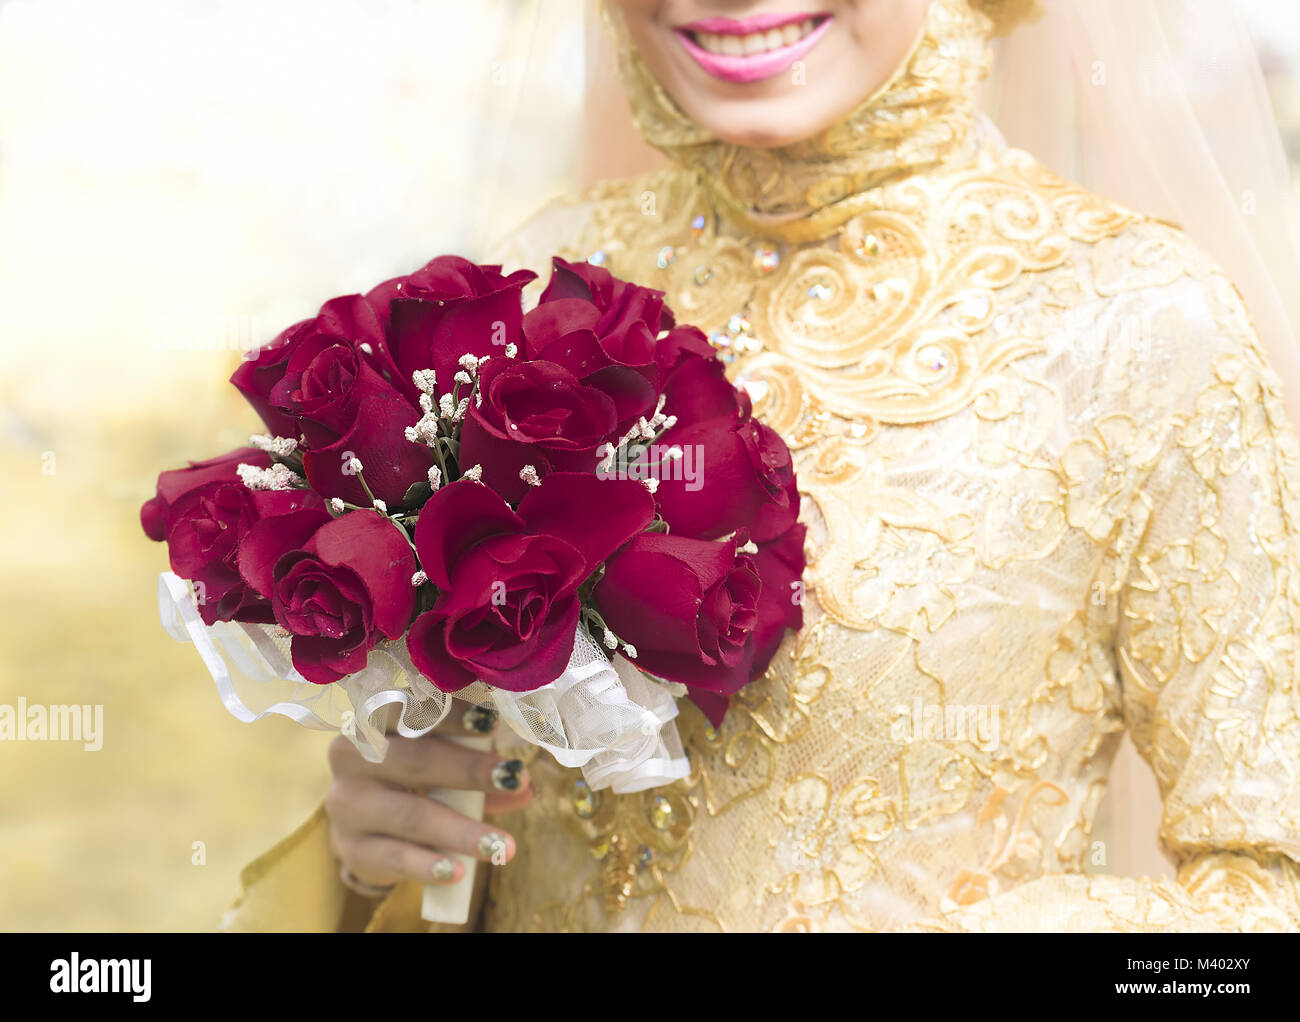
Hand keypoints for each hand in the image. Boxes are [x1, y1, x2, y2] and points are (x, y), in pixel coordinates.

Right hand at [325, 700, 533, 890]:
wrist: (362, 825)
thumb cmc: (411, 778)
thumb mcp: (440, 762)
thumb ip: (478, 766)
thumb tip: (524, 786)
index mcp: (373, 720)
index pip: (408, 708)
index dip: (449, 713)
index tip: (491, 722)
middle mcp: (351, 757)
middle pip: (416, 760)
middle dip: (470, 770)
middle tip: (515, 778)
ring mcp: (346, 805)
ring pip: (411, 815)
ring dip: (462, 831)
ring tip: (503, 845)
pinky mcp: (350, 848)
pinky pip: (395, 857)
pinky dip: (430, 866)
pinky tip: (459, 871)